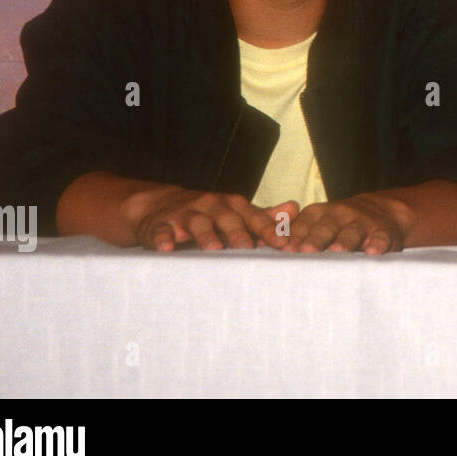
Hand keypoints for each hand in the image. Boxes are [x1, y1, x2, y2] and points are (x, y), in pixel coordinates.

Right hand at [125, 186, 290, 251]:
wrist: (161, 206)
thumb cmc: (209, 215)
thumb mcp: (236, 213)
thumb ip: (264, 216)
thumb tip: (295, 209)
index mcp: (233, 206)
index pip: (254, 217)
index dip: (269, 229)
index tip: (284, 244)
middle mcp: (212, 206)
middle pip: (227, 217)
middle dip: (238, 232)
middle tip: (249, 248)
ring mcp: (186, 214)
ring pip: (197, 223)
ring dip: (205, 235)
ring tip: (213, 248)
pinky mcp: (160, 225)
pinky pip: (161, 231)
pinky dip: (164, 238)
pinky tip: (167, 248)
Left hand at [283, 192, 414, 253]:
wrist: (382, 212)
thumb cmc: (339, 225)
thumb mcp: (316, 224)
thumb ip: (292, 235)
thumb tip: (261, 246)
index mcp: (317, 214)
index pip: (301, 226)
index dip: (292, 238)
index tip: (281, 250)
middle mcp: (338, 215)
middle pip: (325, 227)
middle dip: (315, 238)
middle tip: (306, 251)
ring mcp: (361, 223)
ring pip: (352, 232)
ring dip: (344, 241)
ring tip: (337, 251)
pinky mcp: (383, 232)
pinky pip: (380, 238)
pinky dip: (378, 244)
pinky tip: (373, 251)